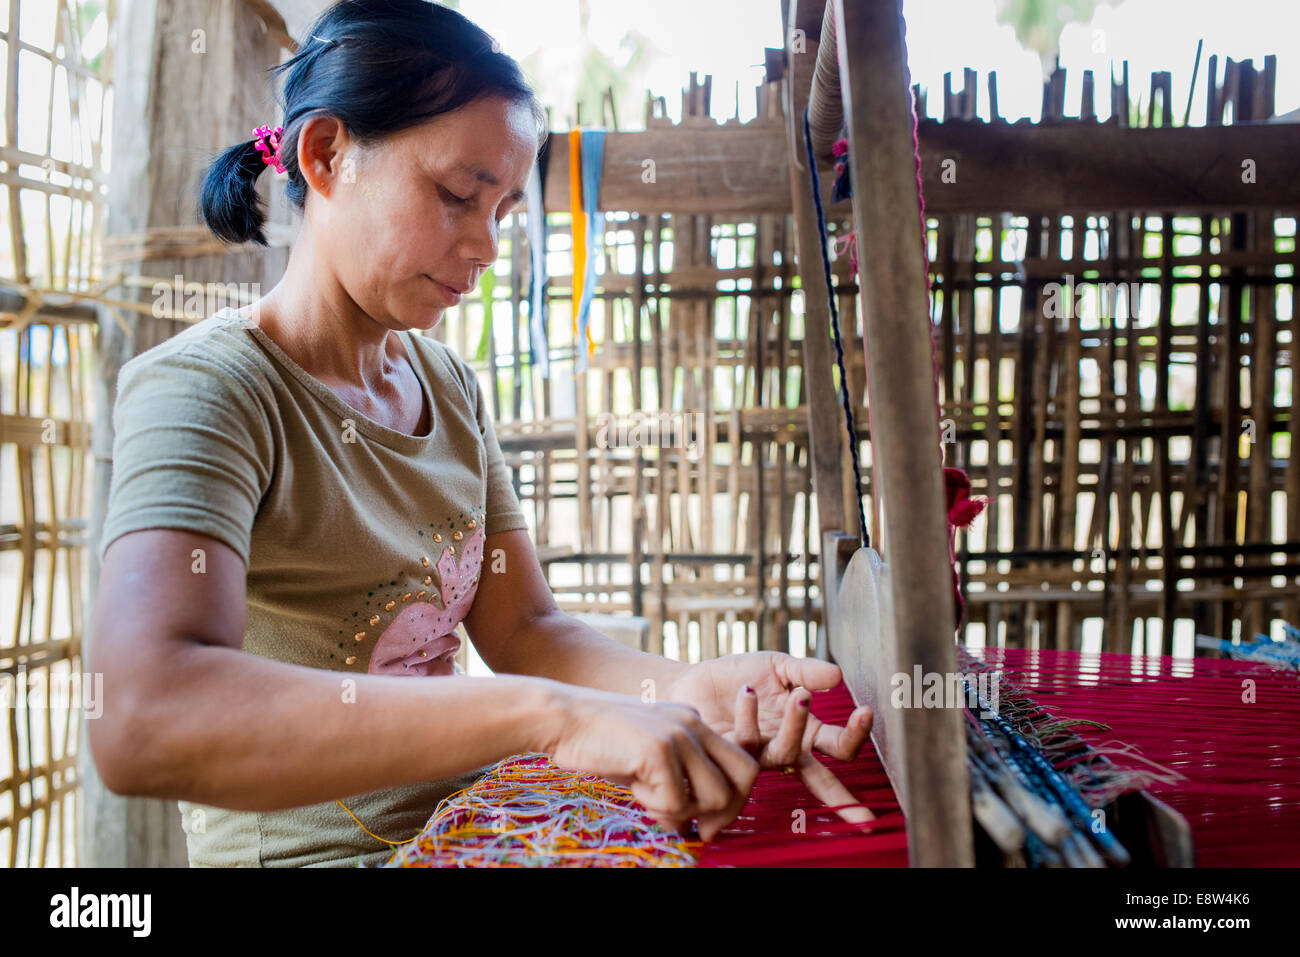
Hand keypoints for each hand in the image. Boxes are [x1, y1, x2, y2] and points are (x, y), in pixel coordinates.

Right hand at [540, 685, 758, 841]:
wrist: (563, 719)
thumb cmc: (600, 742)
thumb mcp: (648, 757)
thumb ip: (678, 780)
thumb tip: (696, 825)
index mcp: (695, 722)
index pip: (743, 763)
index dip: (735, 799)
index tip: (710, 824)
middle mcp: (695, 723)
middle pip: (746, 776)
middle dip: (727, 812)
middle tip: (699, 830)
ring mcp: (680, 734)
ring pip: (715, 795)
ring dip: (683, 811)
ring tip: (650, 798)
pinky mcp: (660, 750)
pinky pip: (676, 802)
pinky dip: (653, 805)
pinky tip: (632, 785)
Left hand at [666, 653, 875, 825]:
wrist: (694, 680)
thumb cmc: (738, 676)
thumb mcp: (777, 665)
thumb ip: (806, 670)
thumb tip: (838, 676)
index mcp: (803, 729)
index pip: (840, 745)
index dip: (856, 733)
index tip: (866, 711)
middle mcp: (785, 749)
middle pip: (820, 776)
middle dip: (840, 789)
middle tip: (849, 756)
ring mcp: (758, 756)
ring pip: (787, 753)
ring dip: (797, 723)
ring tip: (799, 694)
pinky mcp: (731, 755)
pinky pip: (747, 740)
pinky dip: (750, 712)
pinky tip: (747, 691)